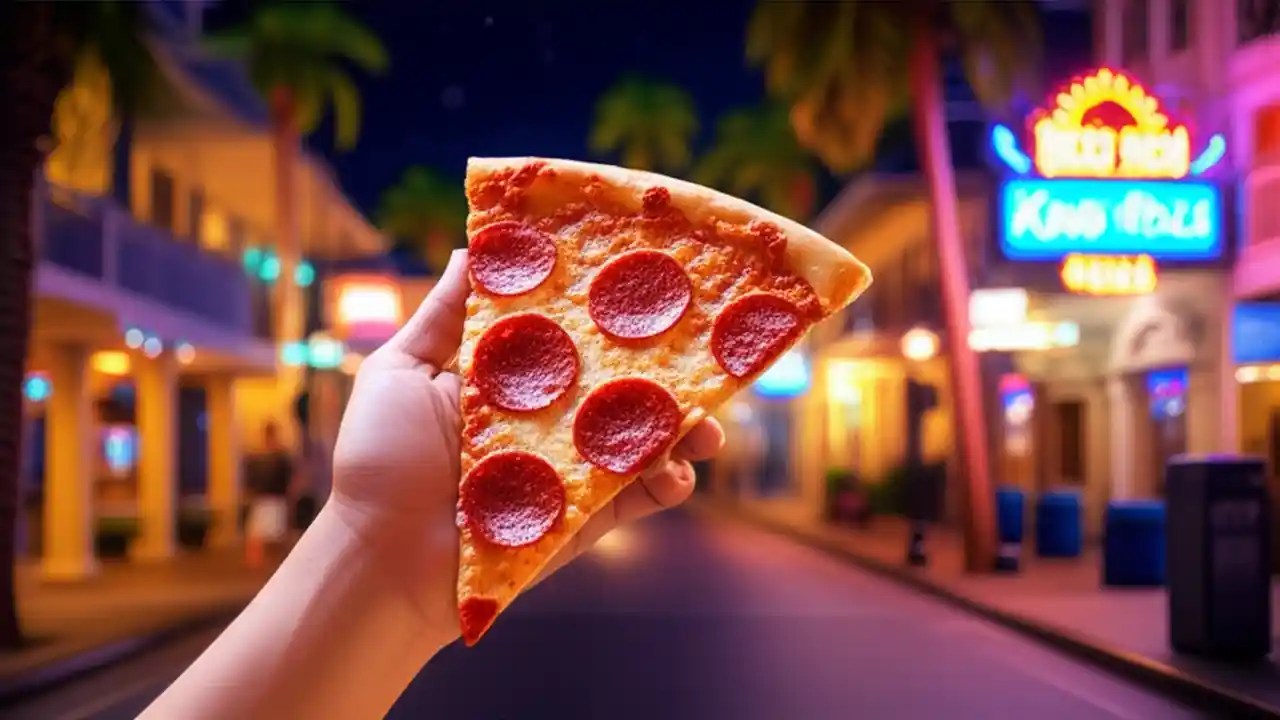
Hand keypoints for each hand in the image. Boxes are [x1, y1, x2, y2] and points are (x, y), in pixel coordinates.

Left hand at [330, 250, 723, 642]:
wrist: (378, 556)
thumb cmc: (379, 460)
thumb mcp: (401, 370)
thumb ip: (443, 315)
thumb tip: (473, 248)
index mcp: (511, 380)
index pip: (571, 335)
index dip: (608, 311)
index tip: (647, 280)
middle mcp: (549, 419)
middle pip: (621, 385)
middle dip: (667, 368)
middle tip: (706, 348)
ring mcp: (570, 469)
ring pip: (642, 441)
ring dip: (684, 430)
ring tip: (706, 425)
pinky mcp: (582, 519)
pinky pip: (636, 498)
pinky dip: (666, 484)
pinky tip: (677, 471)